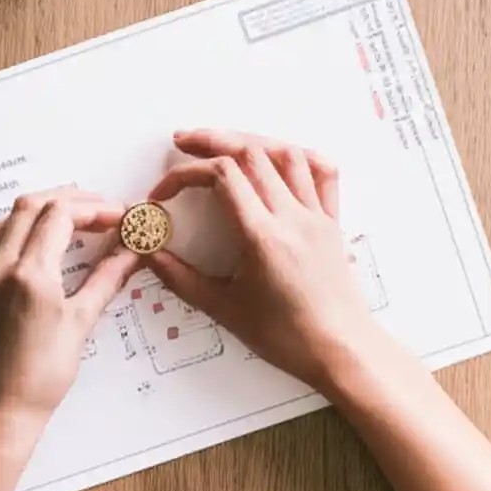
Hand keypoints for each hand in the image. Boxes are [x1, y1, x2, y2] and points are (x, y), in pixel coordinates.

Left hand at [0, 187, 140, 423]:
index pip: (60, 215)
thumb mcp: (81, 323)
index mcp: (29, 274)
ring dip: (41, 211)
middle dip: (69, 200)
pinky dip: (18, 230)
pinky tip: (38, 243)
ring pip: (9, 220)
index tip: (117, 217)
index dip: (93, 208)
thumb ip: (107, 278)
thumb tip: (132, 250)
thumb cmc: (41, 376)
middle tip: (99, 211)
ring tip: (73, 221)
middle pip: (32, 206)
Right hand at [145, 130, 381, 388]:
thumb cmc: (287, 338)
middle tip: (183, 142)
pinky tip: (281, 155)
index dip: (185, 173)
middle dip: (212, 141)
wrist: (341, 350)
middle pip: (251, 153)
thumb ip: (182, 279)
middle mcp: (292, 217)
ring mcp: (316, 216)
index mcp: (263, 236)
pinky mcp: (332, 222)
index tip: (163, 194)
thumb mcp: (225, 310)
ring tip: (225, 143)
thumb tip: (149, 254)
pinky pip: (323, 173)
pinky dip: (300, 155)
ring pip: (286, 154)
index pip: (221, 176)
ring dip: (252, 140)